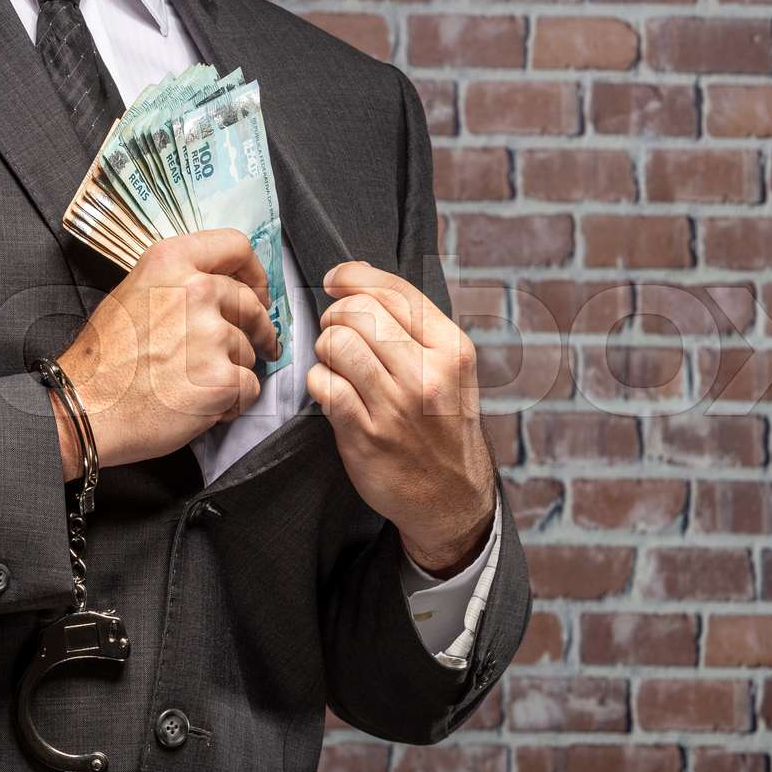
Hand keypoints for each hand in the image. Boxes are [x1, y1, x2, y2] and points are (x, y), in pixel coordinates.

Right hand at [55, 229, 279, 472]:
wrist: (85, 410)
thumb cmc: (102, 360)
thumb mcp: (131, 294)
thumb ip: (177, 282)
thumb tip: (219, 290)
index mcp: (171, 263)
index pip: (236, 247)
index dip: (254, 273)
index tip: (258, 293)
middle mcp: (195, 290)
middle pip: (250, 304)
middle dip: (258, 329)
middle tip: (260, 346)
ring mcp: (211, 335)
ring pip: (248, 351)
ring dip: (233, 370)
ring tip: (195, 386)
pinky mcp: (221, 379)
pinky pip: (249, 389)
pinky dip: (232, 403)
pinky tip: (203, 407)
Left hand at [308, 261, 495, 576]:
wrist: (451, 496)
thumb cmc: (443, 425)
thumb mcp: (450, 370)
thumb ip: (413, 325)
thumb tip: (356, 275)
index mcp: (452, 350)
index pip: (395, 291)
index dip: (354, 276)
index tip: (336, 279)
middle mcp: (427, 375)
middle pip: (359, 312)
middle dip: (337, 316)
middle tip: (338, 332)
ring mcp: (396, 406)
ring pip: (337, 343)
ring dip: (326, 348)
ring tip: (336, 362)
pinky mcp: (366, 433)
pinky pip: (323, 384)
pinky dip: (319, 381)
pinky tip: (331, 390)